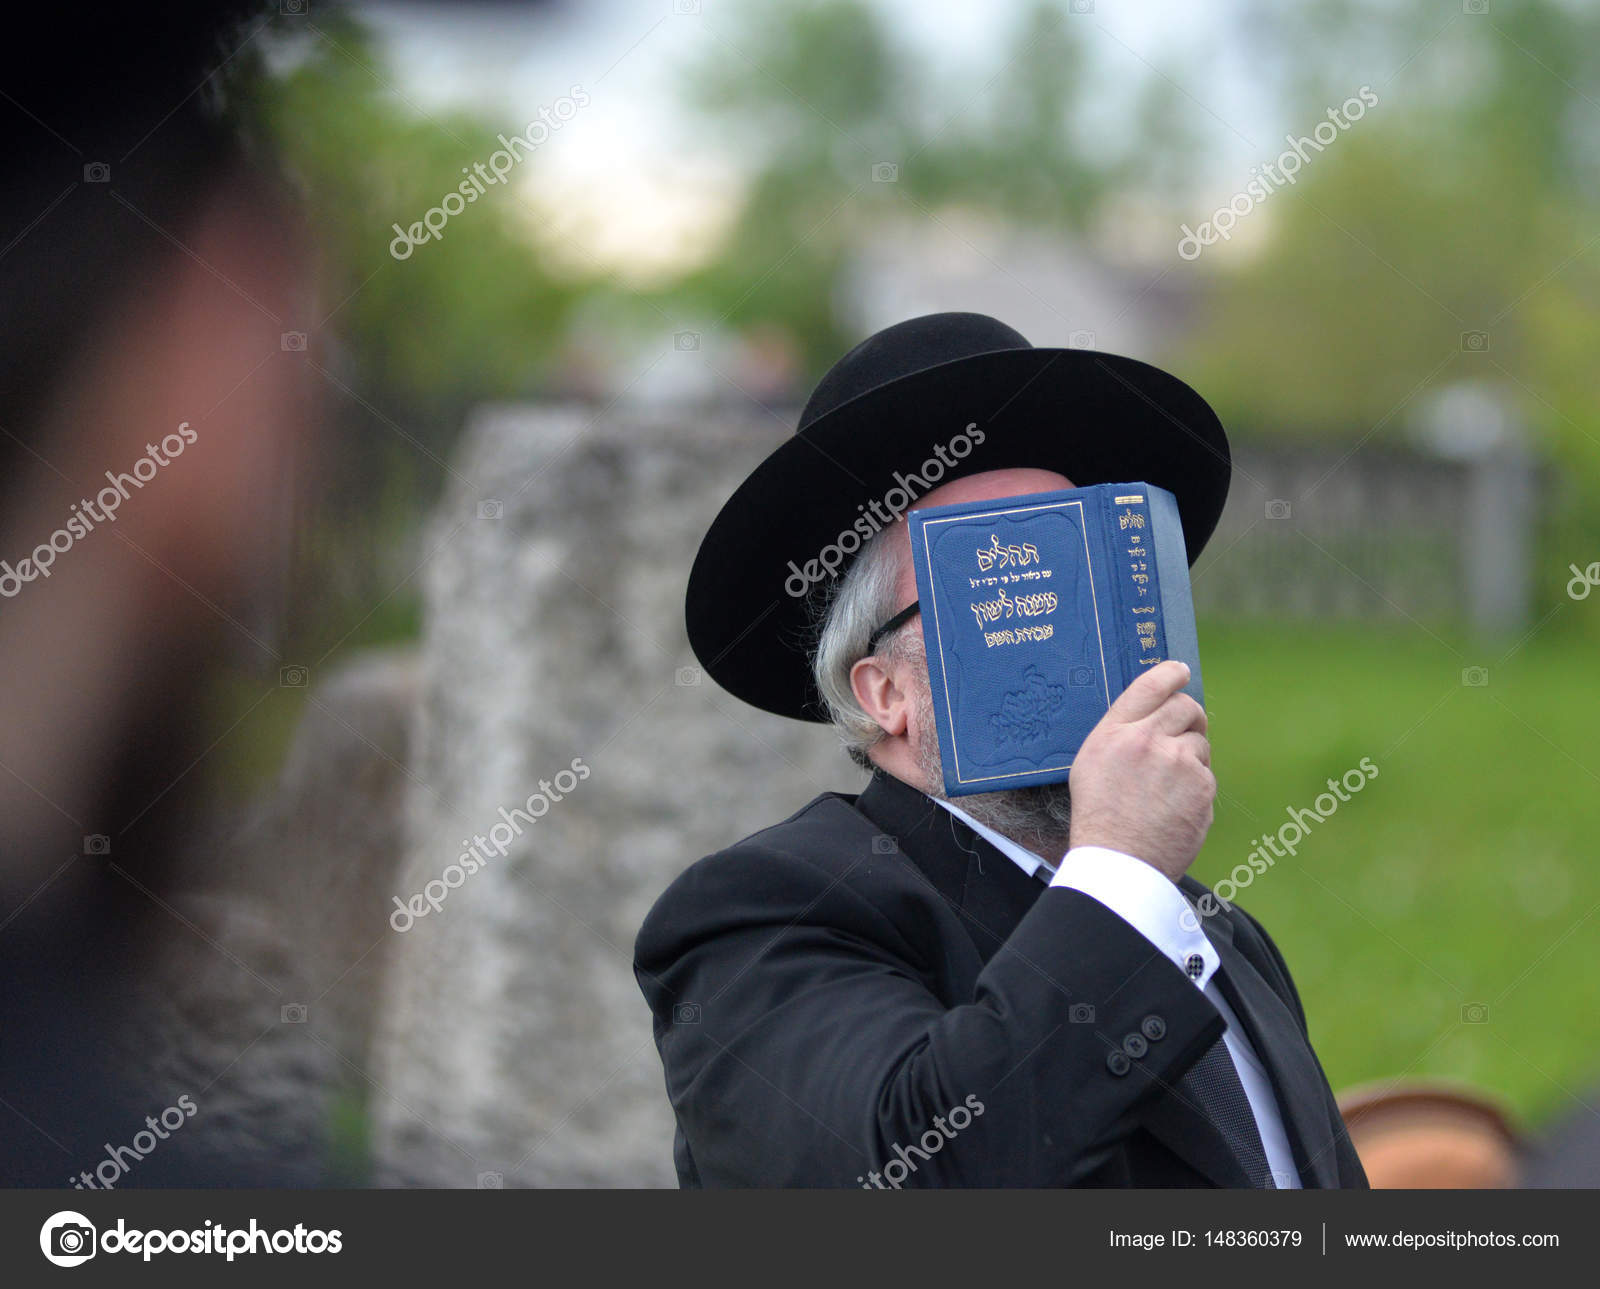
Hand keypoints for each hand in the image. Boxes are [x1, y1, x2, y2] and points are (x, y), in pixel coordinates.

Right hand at [1067, 660, 1213, 882]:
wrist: (1119, 861)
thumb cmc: (1099, 816)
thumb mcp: (1092, 763)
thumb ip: (1121, 734)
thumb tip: (1153, 715)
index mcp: (1114, 732)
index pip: (1150, 685)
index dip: (1170, 673)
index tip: (1180, 671)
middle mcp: (1147, 740)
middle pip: (1185, 706)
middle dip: (1190, 714)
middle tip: (1186, 728)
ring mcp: (1178, 762)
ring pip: (1199, 742)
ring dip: (1190, 756)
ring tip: (1167, 787)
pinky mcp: (1201, 787)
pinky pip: (1206, 776)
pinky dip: (1195, 788)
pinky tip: (1175, 806)